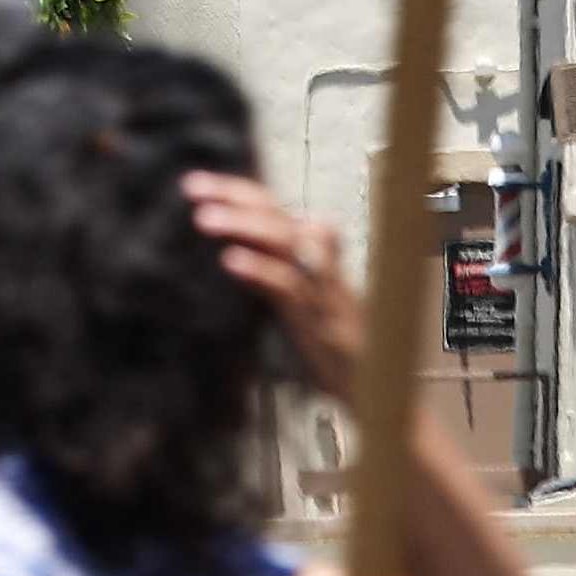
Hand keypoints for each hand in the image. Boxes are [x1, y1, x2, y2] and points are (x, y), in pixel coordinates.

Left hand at [193, 175, 361, 405]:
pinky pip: (290, 287)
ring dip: (245, 225)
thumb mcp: (304, 307)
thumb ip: (277, 278)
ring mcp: (323, 290)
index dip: (237, 192)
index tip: (196, 184)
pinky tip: (231, 260)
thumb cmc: (338, 351)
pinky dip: (261, 270)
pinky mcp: (322, 321)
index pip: (274, 210)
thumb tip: (235, 255)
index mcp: (313, 257)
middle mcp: (321, 264)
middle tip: (193, 187)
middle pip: (279, 215)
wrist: (382, 390)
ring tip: (206, 218)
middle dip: (235, 196)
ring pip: (286, 242)